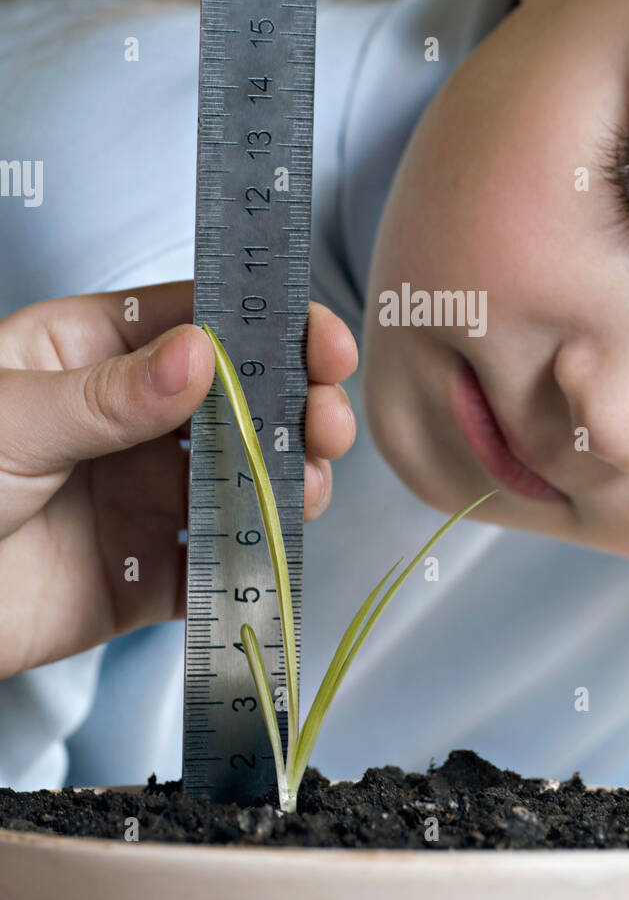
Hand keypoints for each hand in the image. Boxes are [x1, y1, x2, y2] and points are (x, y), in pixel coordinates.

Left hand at [0, 280, 357, 677]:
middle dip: (295, 403)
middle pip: (234, 401)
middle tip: (327, 419)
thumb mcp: (9, 420)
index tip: (322, 340)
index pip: (195, 323)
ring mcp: (138, 498)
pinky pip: (213, 564)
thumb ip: (108, 396)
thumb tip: (200, 356)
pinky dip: (253, 558)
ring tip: (311, 482)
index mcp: (88, 358)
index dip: (267, 325)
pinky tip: (275, 546)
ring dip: (288, 476)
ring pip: (238, 478)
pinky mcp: (141, 576)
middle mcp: (124, 424)